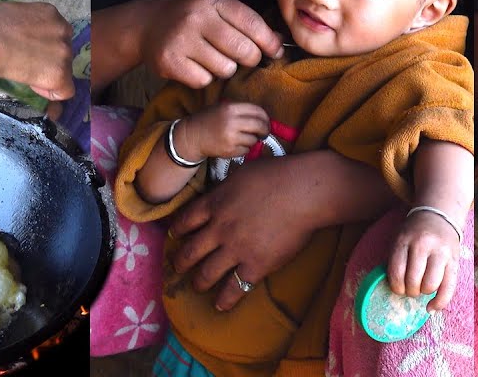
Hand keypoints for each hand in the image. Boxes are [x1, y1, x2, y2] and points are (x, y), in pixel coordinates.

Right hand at [0, 1, 73, 99]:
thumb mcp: (14, 12)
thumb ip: (27, 23)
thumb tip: (22, 32)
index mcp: (52, 13)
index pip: (57, 34)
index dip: (45, 45)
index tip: (31, 51)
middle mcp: (64, 30)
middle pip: (63, 51)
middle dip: (48, 59)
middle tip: (27, 64)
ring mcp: (64, 52)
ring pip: (64, 70)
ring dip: (47, 74)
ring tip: (25, 74)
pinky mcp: (59, 73)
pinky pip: (64, 90)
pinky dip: (50, 92)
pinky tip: (34, 86)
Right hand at [143, 0, 283, 87]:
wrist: (146, 25)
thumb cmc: (190, 17)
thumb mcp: (216, 8)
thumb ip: (245, 22)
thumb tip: (279, 44)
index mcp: (212, 0)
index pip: (252, 23)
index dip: (269, 41)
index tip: (276, 52)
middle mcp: (195, 18)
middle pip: (242, 50)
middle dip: (250, 58)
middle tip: (244, 58)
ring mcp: (180, 40)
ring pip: (225, 68)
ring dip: (225, 68)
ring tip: (212, 57)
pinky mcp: (169, 62)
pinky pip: (204, 80)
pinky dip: (204, 77)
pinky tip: (195, 65)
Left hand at [169, 157, 317, 310]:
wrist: (302, 192)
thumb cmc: (277, 175)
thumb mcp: (242, 172)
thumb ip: (228, 186)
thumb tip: (225, 190)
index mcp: (215, 203)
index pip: (186, 220)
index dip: (177, 230)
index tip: (174, 236)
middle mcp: (219, 229)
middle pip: (190, 251)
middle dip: (180, 262)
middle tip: (178, 266)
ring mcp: (235, 249)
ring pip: (206, 273)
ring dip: (199, 282)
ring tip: (198, 286)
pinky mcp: (255, 266)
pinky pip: (234, 288)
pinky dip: (225, 299)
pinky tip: (221, 305)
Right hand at [173, 102, 269, 161]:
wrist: (192, 136)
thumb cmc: (209, 121)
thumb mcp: (223, 108)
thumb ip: (242, 111)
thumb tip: (264, 119)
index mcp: (231, 108)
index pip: (258, 111)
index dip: (265, 117)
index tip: (266, 122)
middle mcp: (232, 121)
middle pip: (260, 126)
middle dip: (265, 130)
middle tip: (264, 133)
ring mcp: (230, 137)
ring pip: (254, 140)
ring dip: (252, 140)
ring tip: (242, 138)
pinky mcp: (229, 150)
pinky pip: (246, 150)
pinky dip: (244, 149)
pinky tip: (235, 145)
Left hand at [388, 210, 460, 310]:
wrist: (439, 216)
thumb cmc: (414, 232)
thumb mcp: (399, 238)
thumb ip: (395, 260)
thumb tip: (395, 289)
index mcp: (405, 239)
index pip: (396, 271)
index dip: (395, 286)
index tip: (397, 287)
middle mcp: (424, 245)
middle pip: (413, 280)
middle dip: (409, 290)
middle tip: (409, 288)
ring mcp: (441, 253)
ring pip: (430, 285)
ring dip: (422, 293)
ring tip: (420, 288)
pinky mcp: (455, 262)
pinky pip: (448, 288)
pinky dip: (439, 302)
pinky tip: (431, 307)